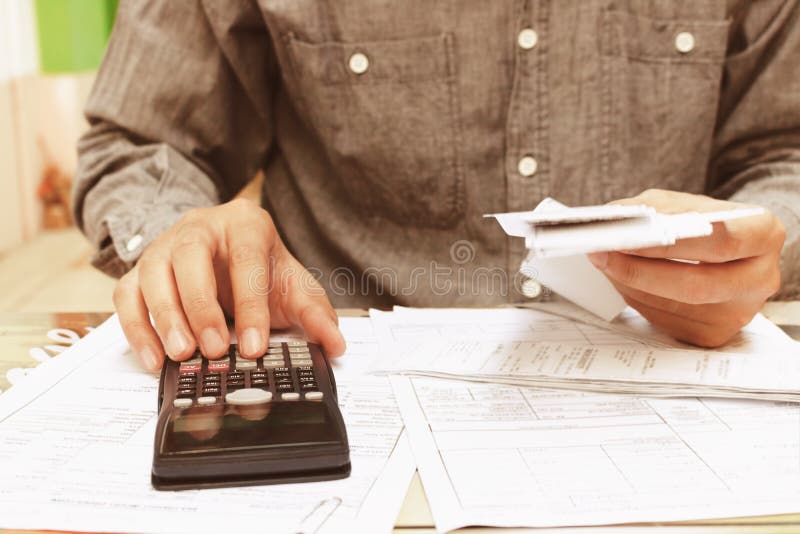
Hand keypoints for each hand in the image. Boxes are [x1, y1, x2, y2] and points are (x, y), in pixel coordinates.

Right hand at [113, 198, 345, 370]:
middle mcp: (200, 227)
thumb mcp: (293, 287)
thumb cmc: (262, 270)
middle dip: (200, 306)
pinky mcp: (141, 270)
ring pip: (152, 272)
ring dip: (164, 317)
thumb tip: (335, 344)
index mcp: (245, 223)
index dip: (250, 304)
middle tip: (211, 349)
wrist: (230, 254)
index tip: (253, 346)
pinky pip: (127, 295)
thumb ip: (315, 314)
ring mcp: (166, 246)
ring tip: (181, 355)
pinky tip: (153, 359)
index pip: (246, 258)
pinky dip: (136, 328)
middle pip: (190, 255)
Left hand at [587, 189, 784, 347]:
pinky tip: (621, 281)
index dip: (669, 242)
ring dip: (630, 284)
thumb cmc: (706, 224)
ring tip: (603, 263)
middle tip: (601, 254)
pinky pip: (667, 321)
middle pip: (697, 284)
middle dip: (640, 270)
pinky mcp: (715, 334)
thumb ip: (655, 209)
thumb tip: (614, 220)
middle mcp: (760, 278)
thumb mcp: (686, 204)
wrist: (729, 251)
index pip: (719, 240)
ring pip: (676, 306)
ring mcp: (740, 312)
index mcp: (762, 235)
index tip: (626, 236)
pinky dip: (637, 298)